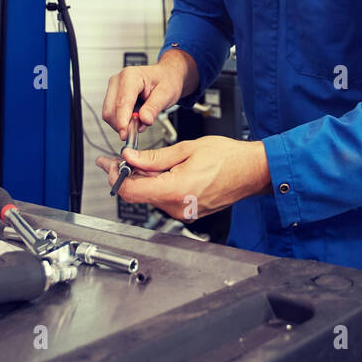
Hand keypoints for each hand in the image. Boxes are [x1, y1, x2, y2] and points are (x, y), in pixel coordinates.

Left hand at [94, 136, 270, 219]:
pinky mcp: (188, 211)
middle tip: (117, 159)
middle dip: (126, 176)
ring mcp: (183, 212)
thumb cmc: (228, 158)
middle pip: (138, 195)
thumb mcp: (186, 149)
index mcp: (175, 190)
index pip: (131, 190)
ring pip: (151, 197)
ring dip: (142, 180)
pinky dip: (156, 185)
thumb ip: (154, 158)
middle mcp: (177, 207)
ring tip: (140, 161)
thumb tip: (130, 158)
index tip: (110, 164)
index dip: (116, 176)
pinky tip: (157, 171)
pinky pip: (164, 199)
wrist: (252, 171)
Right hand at [101, 51, 195, 139]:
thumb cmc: (166, 81)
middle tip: (139, 128)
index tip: (125, 134)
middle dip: (123, 124)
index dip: (122, 121)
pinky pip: (111, 114)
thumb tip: (144, 120)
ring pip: (109, 114)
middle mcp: (118, 81)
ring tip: (140, 120)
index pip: (122, 103)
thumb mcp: (166, 94)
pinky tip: (134, 118)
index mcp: (131, 76)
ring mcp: (113, 88)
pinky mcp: (112, 97)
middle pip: (110, 110)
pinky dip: (122, 121)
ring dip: (122, 123)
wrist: (165, 77)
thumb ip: (154, 108)